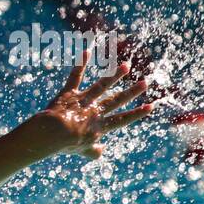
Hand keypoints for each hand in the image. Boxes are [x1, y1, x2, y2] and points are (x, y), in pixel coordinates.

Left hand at [21, 51, 152, 159]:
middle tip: (145, 83)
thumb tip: (101, 151)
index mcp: (99, 127)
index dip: (137, 114)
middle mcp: (94, 112)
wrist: (52, 133)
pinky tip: (87, 52)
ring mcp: (83, 101)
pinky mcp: (69, 93)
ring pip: (101, 86)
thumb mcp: (82, 151)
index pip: (122, 120)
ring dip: (114, 75)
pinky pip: (75, 77)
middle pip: (116, 101)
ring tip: (126, 66)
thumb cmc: (65, 145)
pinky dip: (81, 64)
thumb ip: (93, 152)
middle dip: (132, 92)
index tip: (151, 106)